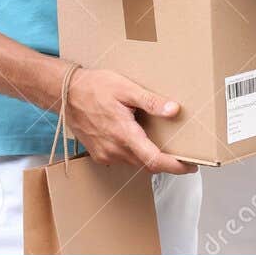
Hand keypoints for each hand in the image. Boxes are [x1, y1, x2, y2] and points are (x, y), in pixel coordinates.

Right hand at [64, 67, 195, 174]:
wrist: (65, 93)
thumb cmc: (94, 87)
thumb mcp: (126, 88)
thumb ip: (151, 101)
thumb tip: (173, 110)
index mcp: (124, 134)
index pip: (154, 160)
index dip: (175, 167)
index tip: (190, 166)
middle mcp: (114, 149)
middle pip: (147, 164)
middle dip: (166, 162)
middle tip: (182, 154)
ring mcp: (105, 153)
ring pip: (135, 162)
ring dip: (150, 157)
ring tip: (162, 142)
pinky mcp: (98, 153)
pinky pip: (122, 159)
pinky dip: (135, 153)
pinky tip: (138, 138)